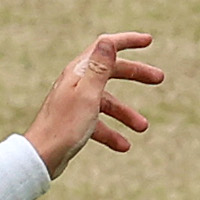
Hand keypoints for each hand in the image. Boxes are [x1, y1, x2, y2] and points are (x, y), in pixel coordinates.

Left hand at [24, 32, 162, 177]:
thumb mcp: (88, 94)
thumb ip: (99, 68)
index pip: (105, 46)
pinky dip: (111, 133)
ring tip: (143, 127)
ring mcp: (74, 102)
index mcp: (78, 72)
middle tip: (159, 79)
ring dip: (126, 113)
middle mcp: (75, 83)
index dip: (127, 41)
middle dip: (136, 74)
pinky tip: (124, 146)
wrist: (40, 158)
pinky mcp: (73, 122)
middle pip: (111, 72)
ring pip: (107, 102)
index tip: (149, 41)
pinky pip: (97, 123)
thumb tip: (107, 41)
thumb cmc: (65, 125)